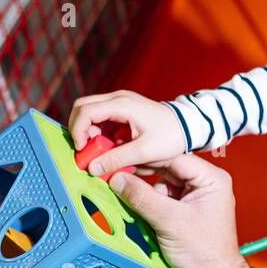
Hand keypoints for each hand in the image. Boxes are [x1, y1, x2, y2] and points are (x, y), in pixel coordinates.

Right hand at [68, 90, 185, 176]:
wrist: (188, 127)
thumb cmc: (171, 136)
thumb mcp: (144, 151)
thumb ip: (117, 159)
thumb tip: (92, 168)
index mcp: (122, 104)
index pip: (86, 110)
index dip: (78, 130)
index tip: (81, 149)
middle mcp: (118, 99)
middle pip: (83, 107)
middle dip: (79, 129)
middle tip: (85, 150)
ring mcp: (120, 104)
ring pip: (90, 113)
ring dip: (89, 133)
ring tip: (100, 152)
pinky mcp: (122, 112)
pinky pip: (101, 120)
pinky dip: (99, 134)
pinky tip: (108, 148)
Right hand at [110, 155, 263, 267]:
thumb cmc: (206, 255)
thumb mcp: (170, 221)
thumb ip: (142, 197)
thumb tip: (118, 179)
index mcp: (211, 179)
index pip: (173, 157)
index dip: (145, 156)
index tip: (119, 156)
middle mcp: (204, 185)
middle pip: (165, 170)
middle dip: (141, 175)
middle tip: (114, 174)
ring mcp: (193, 200)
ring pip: (160, 186)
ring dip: (142, 193)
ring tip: (121, 194)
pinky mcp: (183, 215)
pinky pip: (160, 202)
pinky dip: (145, 206)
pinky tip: (132, 210)